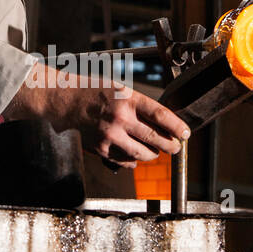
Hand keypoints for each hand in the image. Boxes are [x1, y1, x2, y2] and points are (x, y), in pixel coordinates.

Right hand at [4, 62, 187, 166]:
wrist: (67, 100)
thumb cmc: (96, 92)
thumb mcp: (121, 90)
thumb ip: (140, 106)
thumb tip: (163, 124)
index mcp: (128, 99)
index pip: (160, 115)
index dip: (177, 126)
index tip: (186, 133)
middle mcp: (120, 117)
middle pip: (155, 138)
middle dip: (171, 146)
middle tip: (176, 147)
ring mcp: (111, 135)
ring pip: (143, 154)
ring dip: (153, 155)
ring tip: (156, 152)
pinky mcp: (102, 148)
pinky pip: (126, 161)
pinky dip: (134, 161)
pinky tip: (135, 154)